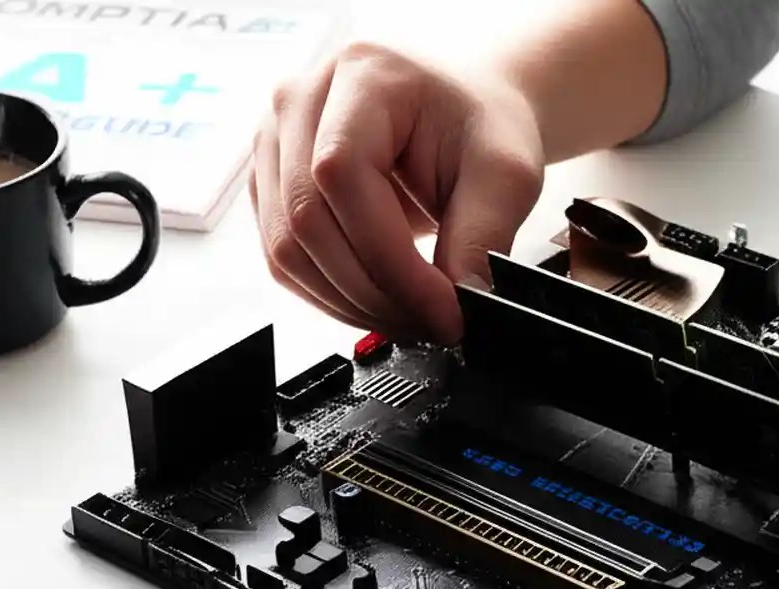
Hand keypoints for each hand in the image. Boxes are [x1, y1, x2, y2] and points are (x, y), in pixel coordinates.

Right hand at [249, 42, 545, 344]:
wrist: (464, 114)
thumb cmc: (480, 124)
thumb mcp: (506, 173)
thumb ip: (481, 237)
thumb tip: (454, 305)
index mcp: (362, 73)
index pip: (343, 176)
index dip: (389, 260)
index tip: (442, 309)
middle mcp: (301, 99)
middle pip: (307, 219)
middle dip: (373, 292)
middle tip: (430, 326)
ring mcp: (275, 141)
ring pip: (287, 248)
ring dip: (350, 302)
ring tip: (410, 320)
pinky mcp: (272, 184)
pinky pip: (284, 258)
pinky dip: (332, 295)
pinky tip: (378, 304)